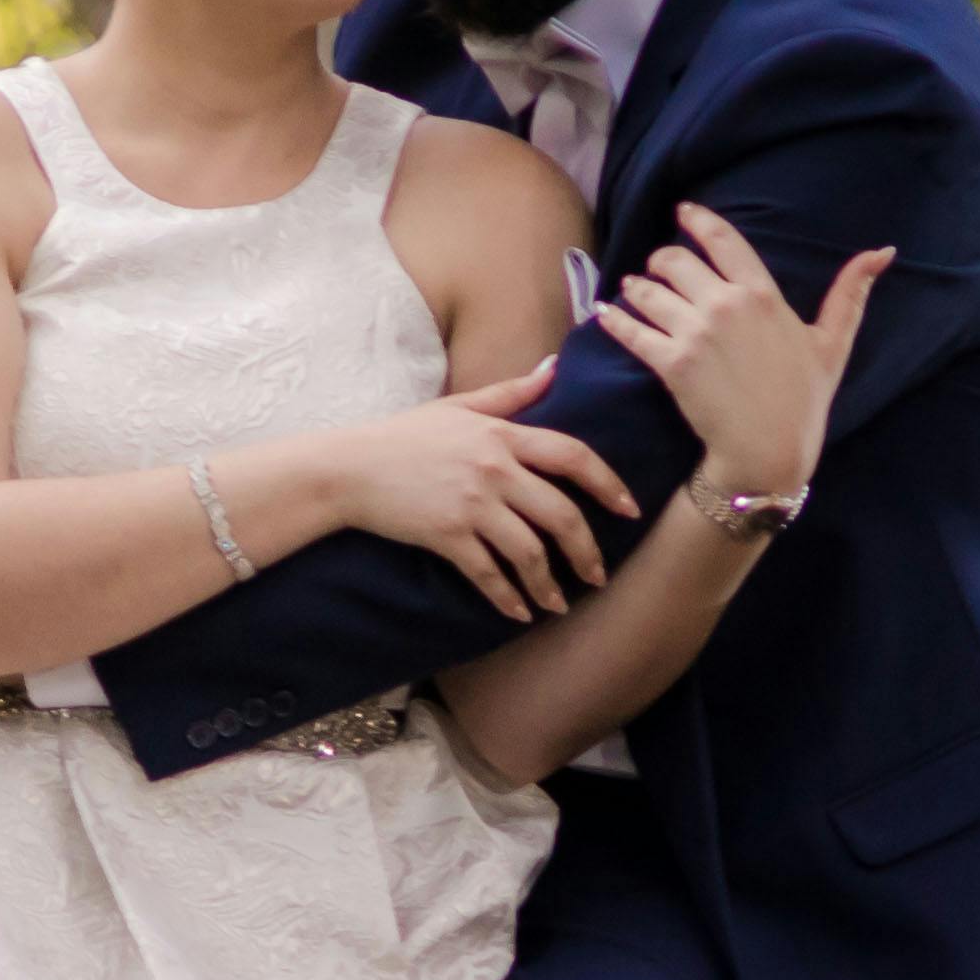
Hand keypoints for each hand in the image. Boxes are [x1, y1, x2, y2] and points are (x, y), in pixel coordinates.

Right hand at [331, 372, 640, 623]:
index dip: (608, 485)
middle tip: (599, 575)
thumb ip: (512, 393)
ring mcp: (471, 504)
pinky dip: (508, 598)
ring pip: (530, 553)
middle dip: (587, 552)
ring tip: (559, 604)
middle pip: (562, 515)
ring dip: (549, 586)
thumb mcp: (460, 407)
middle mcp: (495, 469)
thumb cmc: (406, 436)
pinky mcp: (447, 535)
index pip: (573, 456)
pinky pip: (489, 574)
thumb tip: (555, 366)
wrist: (350, 467)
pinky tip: (519, 613)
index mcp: (503, 435)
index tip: (630, 510)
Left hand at [594, 204, 886, 498]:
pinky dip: (613, 319)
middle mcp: (725, 305)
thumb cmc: (803, 400)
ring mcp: (695, 333)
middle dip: (662, 260)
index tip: (683, 212)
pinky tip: (605, 313)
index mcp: (762, 294)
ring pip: (648, 290)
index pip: (723, 240)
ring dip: (637, 287)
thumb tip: (882, 251)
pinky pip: (630, 330)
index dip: (698, 220)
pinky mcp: (670, 363)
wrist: (769, 451)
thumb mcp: (832, 343)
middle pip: (675, 260)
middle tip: (658, 269)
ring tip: (635, 292)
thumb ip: (850, 293)